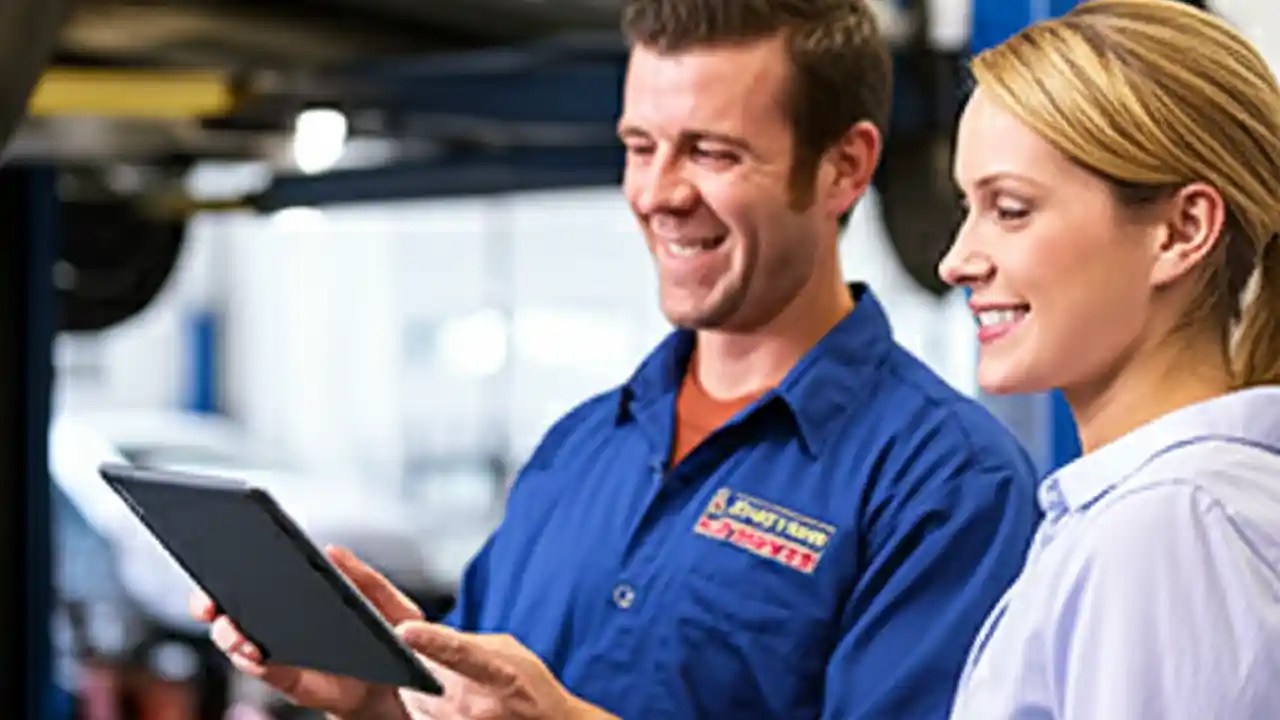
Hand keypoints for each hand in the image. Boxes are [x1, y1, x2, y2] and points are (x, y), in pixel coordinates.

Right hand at [190, 546, 421, 719]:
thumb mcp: (386, 601)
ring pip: (238, 644)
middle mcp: (278, 625)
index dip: (221, 569)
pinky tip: (258, 654)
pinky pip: (268, 672)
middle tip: (211, 602)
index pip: (249, 579)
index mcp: (297, 596)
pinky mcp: (293, 682)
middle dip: (209, 604)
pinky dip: (258, 664)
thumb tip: (333, 550)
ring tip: (243, 632)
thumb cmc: (386, 638)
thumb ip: (364, 578)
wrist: (400, 684)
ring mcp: (281, 654)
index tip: (212, 555)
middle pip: (228, 611)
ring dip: (231, 638)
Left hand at [394, 623, 618, 719]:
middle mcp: (478, 705)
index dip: (432, 641)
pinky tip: (446, 708)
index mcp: (500, 673)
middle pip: (424, 676)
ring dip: (421, 691)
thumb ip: (470, 642)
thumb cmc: (532, 691)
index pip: (461, 653)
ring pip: (415, 700)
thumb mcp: (511, 654)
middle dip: (420, 666)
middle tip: (438, 668)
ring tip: (450, 692)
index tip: (404, 630)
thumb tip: (430, 631)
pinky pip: (419, 717)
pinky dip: (424, 709)